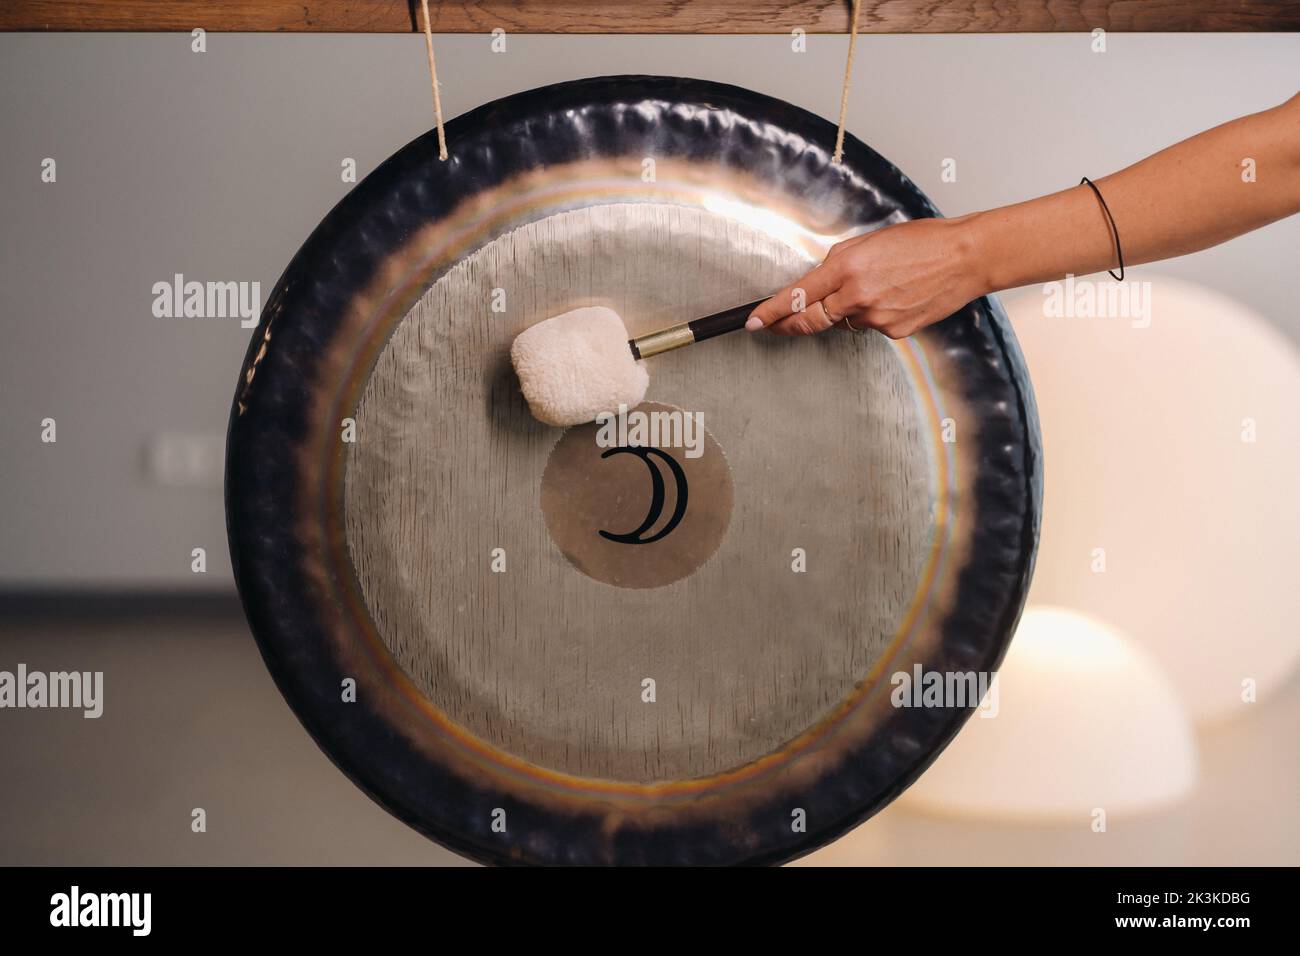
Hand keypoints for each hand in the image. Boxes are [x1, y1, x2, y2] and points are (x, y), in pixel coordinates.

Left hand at [744, 215, 987, 338]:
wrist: (965, 258)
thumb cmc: (922, 242)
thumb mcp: (869, 242)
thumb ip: (838, 264)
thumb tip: (817, 284)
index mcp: (847, 267)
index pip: (796, 296)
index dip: (770, 312)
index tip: (753, 321)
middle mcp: (857, 296)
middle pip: (809, 321)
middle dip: (788, 324)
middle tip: (774, 325)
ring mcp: (876, 318)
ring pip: (843, 322)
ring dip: (844, 311)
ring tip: (874, 287)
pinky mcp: (894, 332)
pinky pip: (869, 327)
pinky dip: (871, 315)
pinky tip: (892, 297)